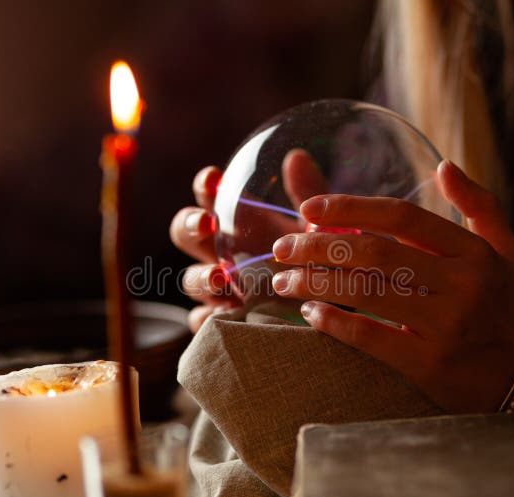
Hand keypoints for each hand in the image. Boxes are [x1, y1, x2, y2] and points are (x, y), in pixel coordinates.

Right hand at [170, 150, 324, 331]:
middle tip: (206, 223)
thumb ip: (309, 194)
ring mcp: (218, 288)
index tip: (215, 178)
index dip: (205, 186)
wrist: (329, 304)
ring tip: (219, 277)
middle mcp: (218, 252)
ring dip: (200, 276)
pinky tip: (222, 315)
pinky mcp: (224, 319)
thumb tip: (297, 157)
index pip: (208, 196)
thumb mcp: (317, 224)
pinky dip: (208, 318)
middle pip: (185, 233)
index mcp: (234, 221)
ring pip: (190, 279)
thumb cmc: (314, 257)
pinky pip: (201, 321)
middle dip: (189, 225)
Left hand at [270, 160, 513, 412]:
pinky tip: (310, 312)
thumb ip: (480, 205)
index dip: (351, 208)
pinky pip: (371, 338)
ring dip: (316, 282)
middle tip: (282, 247)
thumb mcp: (508, 251)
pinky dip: (335, 323)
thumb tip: (443, 166)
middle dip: (318, 246)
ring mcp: (446, 326)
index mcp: (474, 252)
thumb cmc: (510, 306)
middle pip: (375, 253)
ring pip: (366, 292)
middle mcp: (461, 285)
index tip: (309, 208)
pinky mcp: (430, 365)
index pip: (402, 217)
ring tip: (284, 279)